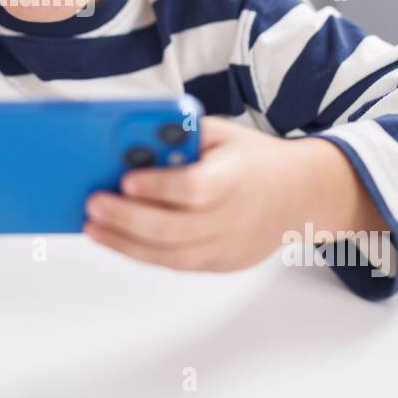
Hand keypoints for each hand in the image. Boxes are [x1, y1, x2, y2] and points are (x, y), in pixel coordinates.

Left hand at [83, 116, 381, 271]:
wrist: (303, 195)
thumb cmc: (253, 159)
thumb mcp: (223, 133)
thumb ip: (182, 136)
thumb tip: (131, 141)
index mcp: (236, 178)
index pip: (195, 188)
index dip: (160, 187)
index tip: (126, 179)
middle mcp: (233, 218)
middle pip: (175, 228)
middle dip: (128, 218)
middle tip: (93, 204)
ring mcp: (228, 247)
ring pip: (171, 254)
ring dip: (126, 243)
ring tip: (93, 227)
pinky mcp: (221, 263)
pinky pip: (176, 264)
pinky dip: (142, 253)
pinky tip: (115, 239)